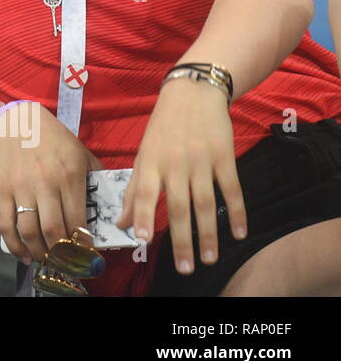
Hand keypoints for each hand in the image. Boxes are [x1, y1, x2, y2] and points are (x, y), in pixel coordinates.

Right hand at [0, 101, 102, 263]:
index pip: (78, 221)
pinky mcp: (3, 190)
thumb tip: (108, 204)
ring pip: (30, 231)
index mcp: (70, 176)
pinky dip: (14, 245)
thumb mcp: (80, 152)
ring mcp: (22, 188)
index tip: (86, 254)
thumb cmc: (53, 138)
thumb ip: (95, 176)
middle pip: (54, 231)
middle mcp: (46, 184)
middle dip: (62, 254)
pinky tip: (23, 254)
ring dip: (40, 253)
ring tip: (47, 260)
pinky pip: (6, 223)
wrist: (18, 120)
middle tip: (67, 262)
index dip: (83, 244)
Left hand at [118, 79, 246, 275]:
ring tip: (208, 259)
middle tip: (184, 268)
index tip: (142, 240)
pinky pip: (231, 189)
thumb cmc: (163, 128)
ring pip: (204, 202)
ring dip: (208, 234)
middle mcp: (174, 163)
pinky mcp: (225, 157)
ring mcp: (200, 160)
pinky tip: (238, 234)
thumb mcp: (143, 154)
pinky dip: (236, 212)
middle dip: (181, 239)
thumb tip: (122, 224)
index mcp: (150, 162)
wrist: (193, 93)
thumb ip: (134, 190)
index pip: (143, 192)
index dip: (141, 215)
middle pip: (177, 206)